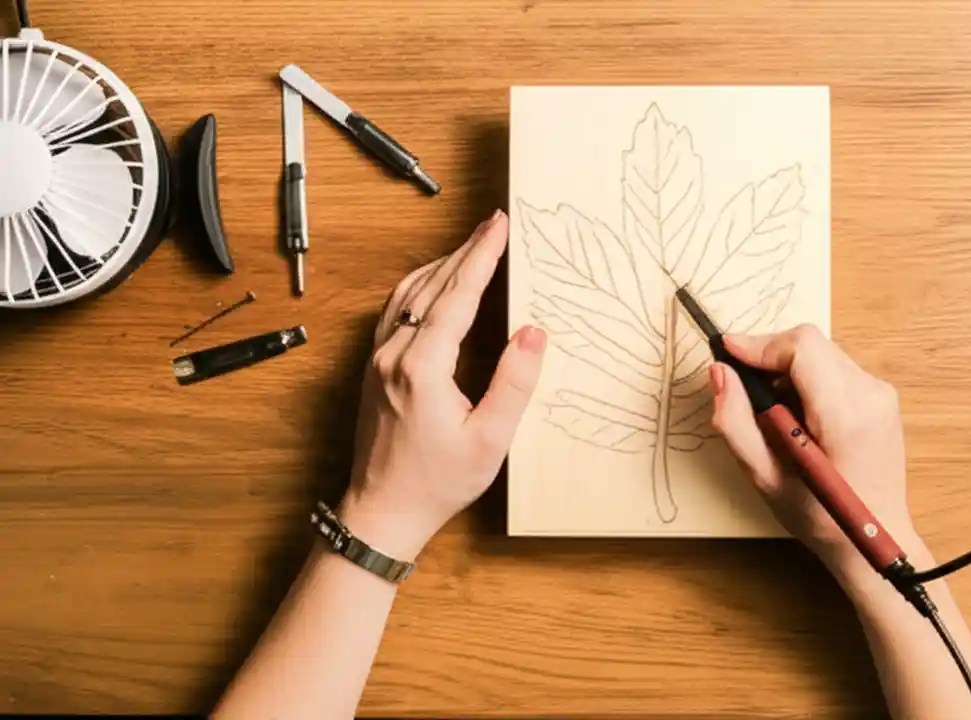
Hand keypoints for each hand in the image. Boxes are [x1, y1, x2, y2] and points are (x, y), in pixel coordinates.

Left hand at [340, 210, 546, 558]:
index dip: (482, 257)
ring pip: (409, 294)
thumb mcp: (490, 439)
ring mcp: (378, 360)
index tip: (500, 227)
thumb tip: (533, 333)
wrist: (381, 512)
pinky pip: (395, 312)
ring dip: (442, 265)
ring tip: (472, 246)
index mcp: (423, 367)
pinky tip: (433, 284)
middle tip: (494, 224)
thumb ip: (513, 382)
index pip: (458, 295)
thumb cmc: (437, 483)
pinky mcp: (373, 369)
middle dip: (466, 251)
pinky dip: (420, 286)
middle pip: (432, 286)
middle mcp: (394, 355)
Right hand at [710, 325, 914, 570]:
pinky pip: (835, 368)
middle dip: (770, 359)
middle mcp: (871, 395)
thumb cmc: (822, 518)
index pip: (801, 347)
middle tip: (746, 394)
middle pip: (810, 345)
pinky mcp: (881, 397)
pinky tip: (799, 418)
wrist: (875, 540)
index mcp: (846, 415)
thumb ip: (736, 422)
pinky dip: (807, 381)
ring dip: (788, 371)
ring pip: (821, 353)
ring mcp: (881, 394)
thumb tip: (720, 373)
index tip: (727, 355)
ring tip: (775, 415)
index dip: (759, 345)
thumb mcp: (766, 477)